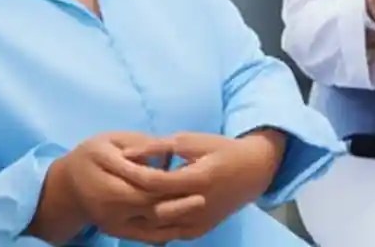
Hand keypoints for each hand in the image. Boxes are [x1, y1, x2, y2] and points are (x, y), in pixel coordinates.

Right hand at [43, 132, 203, 243]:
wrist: (68, 184)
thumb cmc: (93, 154)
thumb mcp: (112, 140)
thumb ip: (140, 145)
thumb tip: (167, 152)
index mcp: (107, 180)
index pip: (143, 185)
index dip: (169, 183)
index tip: (194, 178)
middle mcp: (107, 207)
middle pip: (149, 208)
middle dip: (177, 205)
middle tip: (203, 198)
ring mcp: (111, 223)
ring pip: (148, 227)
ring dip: (174, 221)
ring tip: (198, 211)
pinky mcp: (116, 231)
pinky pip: (143, 236)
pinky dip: (164, 232)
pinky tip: (184, 223)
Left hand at [126, 130, 286, 240]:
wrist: (254, 172)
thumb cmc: (222, 150)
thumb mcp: (194, 140)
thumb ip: (160, 146)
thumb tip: (127, 154)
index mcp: (200, 178)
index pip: (156, 182)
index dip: (134, 175)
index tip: (120, 168)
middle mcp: (200, 205)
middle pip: (154, 208)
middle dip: (134, 198)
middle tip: (120, 186)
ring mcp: (200, 221)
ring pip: (158, 225)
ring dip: (142, 214)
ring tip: (129, 200)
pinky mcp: (200, 230)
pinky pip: (169, 233)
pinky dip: (155, 225)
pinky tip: (146, 212)